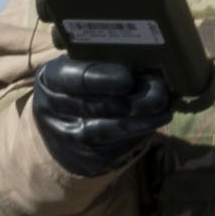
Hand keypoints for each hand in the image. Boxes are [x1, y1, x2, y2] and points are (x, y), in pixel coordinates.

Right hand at [27, 54, 175, 178]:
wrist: (63, 128)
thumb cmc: (80, 87)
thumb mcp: (80, 67)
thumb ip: (103, 61)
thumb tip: (145, 57)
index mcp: (50, 78)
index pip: (75, 78)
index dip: (102, 78)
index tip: (128, 77)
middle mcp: (53, 109)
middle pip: (96, 105)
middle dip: (132, 99)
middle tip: (160, 91)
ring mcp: (67, 136)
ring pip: (107, 129)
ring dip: (140, 119)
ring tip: (164, 108)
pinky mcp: (85, 158)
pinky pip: (114, 146)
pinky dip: (138, 134)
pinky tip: (155, 122)